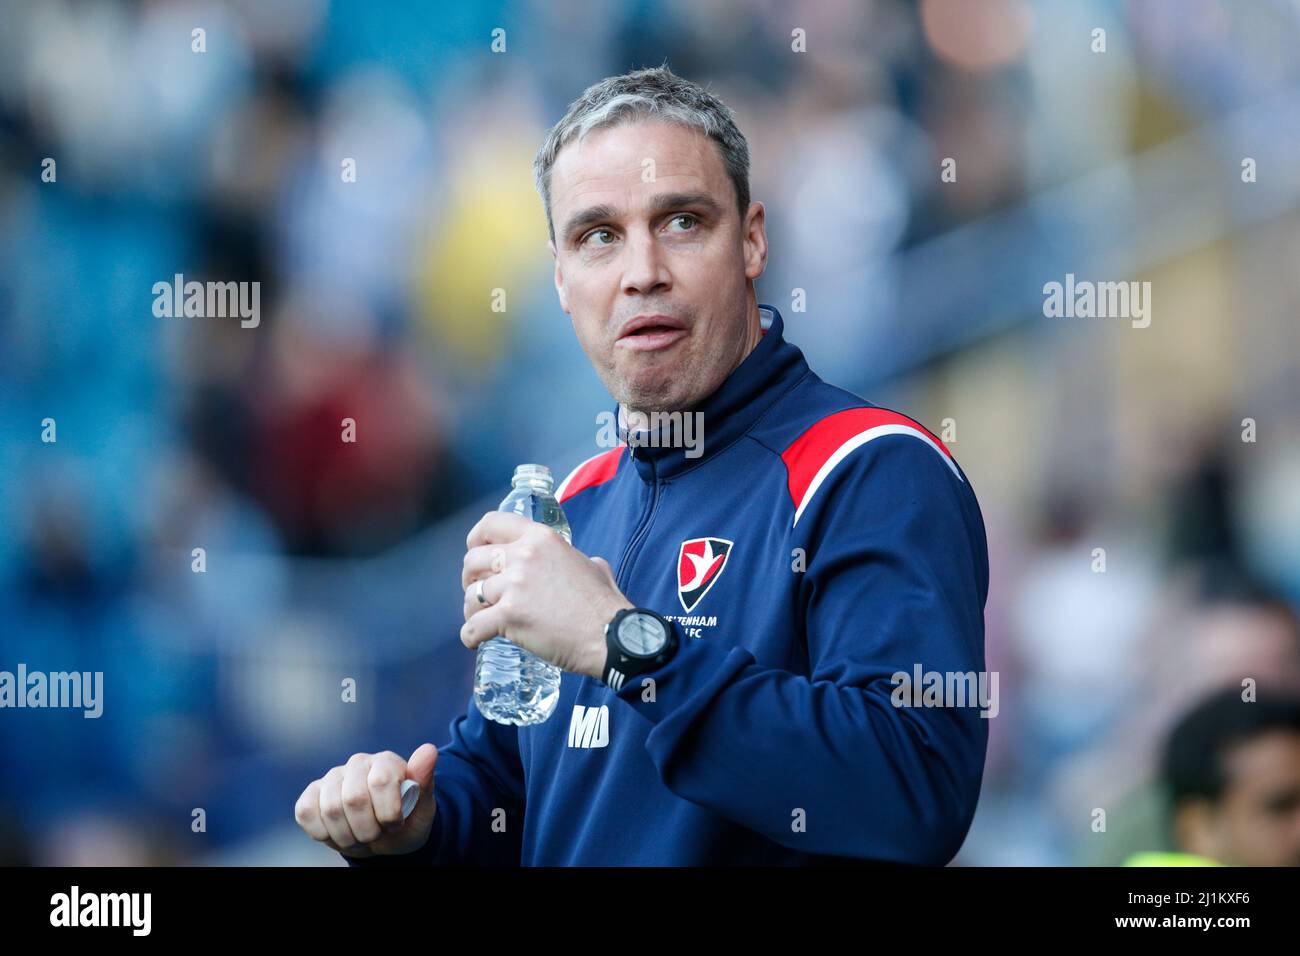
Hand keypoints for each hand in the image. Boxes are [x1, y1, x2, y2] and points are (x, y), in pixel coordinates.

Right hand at [294, 744, 437, 858]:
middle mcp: (358, 763)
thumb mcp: (423, 807)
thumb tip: (429, 750)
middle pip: (354, 799)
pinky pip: (306, 813)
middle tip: (377, 834)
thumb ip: (425, 780)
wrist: (384, 837)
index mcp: (386, 762)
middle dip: (368, 829)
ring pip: (330, 809)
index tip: (396, 824)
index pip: (381, 781)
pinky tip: (338, 832)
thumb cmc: (405, 821)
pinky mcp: (312, 794)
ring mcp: (333, 777)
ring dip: (348, 836)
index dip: (388, 813)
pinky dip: (324, 833)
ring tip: (360, 836)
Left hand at [461, 511, 632, 678]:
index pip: (491, 523)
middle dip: (470, 579)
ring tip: (481, 621)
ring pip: (471, 595)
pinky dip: (469, 636)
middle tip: (480, 595)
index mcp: (541, 537)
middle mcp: (524, 555)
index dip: (476, 540)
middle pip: (473, 560)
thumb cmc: (605, 605)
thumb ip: (576, 558)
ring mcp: (514, 585)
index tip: (476, 553)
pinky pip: (472, 626)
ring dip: (471, 610)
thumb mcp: (592, 565)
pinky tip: (475, 641)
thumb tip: (581, 564)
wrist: (611, 636)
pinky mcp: (510, 615)